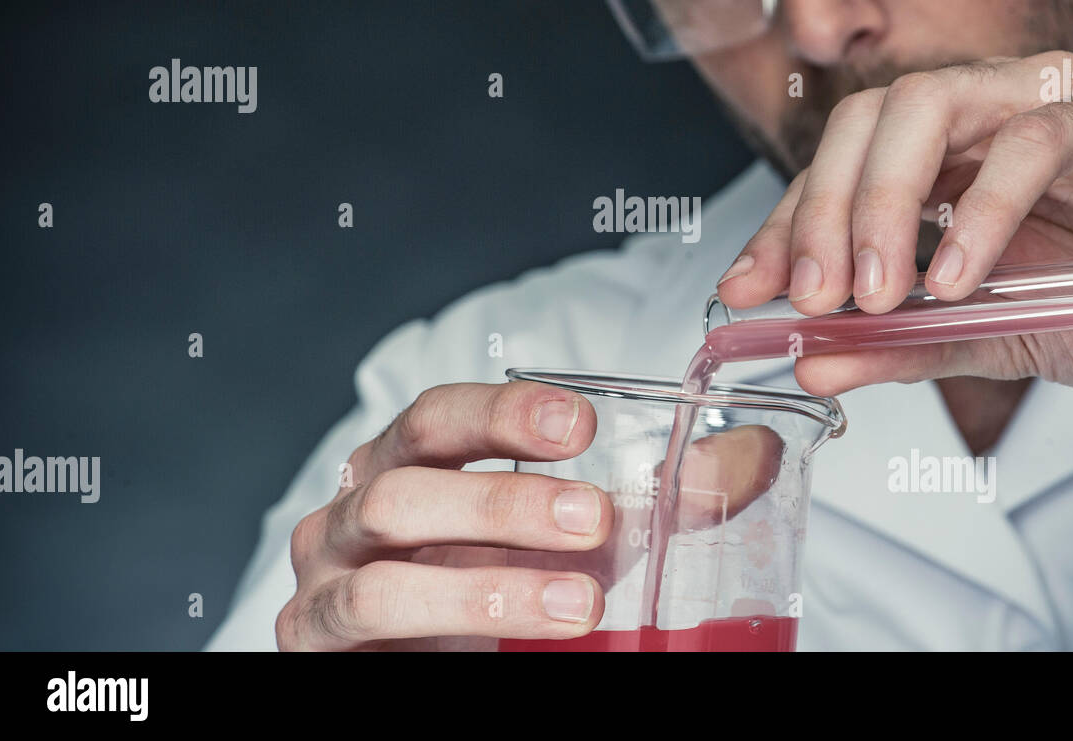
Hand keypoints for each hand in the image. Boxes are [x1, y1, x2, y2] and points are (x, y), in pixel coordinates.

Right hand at [276, 381, 781, 650]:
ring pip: (385, 563)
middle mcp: (356, 507)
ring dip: (485, 581)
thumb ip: (649, 500)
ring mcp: (328, 574)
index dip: (505, 412)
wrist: (420, 660)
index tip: (580, 427)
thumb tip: (755, 456)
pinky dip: (441, 623)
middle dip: (503, 500)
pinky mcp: (316, 639)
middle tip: (592, 520)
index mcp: (412, 461)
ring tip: (579, 601)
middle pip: (407, 481)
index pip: (442, 415)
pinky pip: (360, 621)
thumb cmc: (486, 583)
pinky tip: (504, 645)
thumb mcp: (559, 539)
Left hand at [716, 53, 1072, 393]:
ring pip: (925, 108)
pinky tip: (955, 279)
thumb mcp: (989, 338)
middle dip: (822, 211)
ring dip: (883, 202)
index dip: (784, 227)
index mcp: (937, 158)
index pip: (835, 170)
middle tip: (812, 298)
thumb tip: (815, 364)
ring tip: (875, 293)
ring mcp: (1038, 100)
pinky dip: (980, 212)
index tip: (745, 289)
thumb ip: (903, 345)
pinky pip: (1028, 142)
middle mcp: (976, 113)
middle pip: (864, 123)